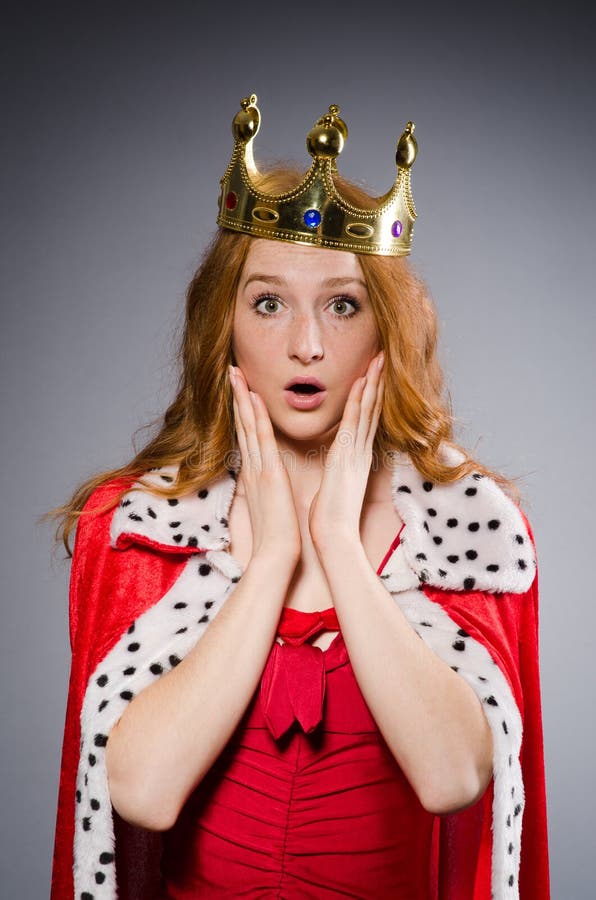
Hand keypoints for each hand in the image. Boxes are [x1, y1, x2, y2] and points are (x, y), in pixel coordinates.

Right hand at [229, 365, 301, 563]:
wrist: (278, 555)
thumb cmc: (278, 536)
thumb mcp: (273, 506)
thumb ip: (269, 491)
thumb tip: (270, 483)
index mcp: (256, 474)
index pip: (248, 436)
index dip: (242, 412)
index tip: (240, 390)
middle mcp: (253, 467)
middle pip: (242, 425)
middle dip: (237, 397)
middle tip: (231, 370)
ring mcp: (258, 469)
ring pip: (248, 426)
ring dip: (241, 398)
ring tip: (235, 373)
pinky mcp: (268, 473)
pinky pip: (261, 438)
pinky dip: (255, 417)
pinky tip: (251, 396)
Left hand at [308, 350, 384, 549]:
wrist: (335, 537)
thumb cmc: (332, 518)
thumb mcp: (336, 489)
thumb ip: (339, 475)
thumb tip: (338, 470)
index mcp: (356, 459)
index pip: (365, 421)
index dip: (371, 397)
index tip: (374, 376)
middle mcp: (360, 452)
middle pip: (371, 410)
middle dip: (377, 383)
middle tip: (382, 358)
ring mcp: (355, 453)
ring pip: (366, 411)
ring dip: (372, 384)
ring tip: (378, 359)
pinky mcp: (346, 457)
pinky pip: (353, 422)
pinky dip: (359, 401)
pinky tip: (362, 382)